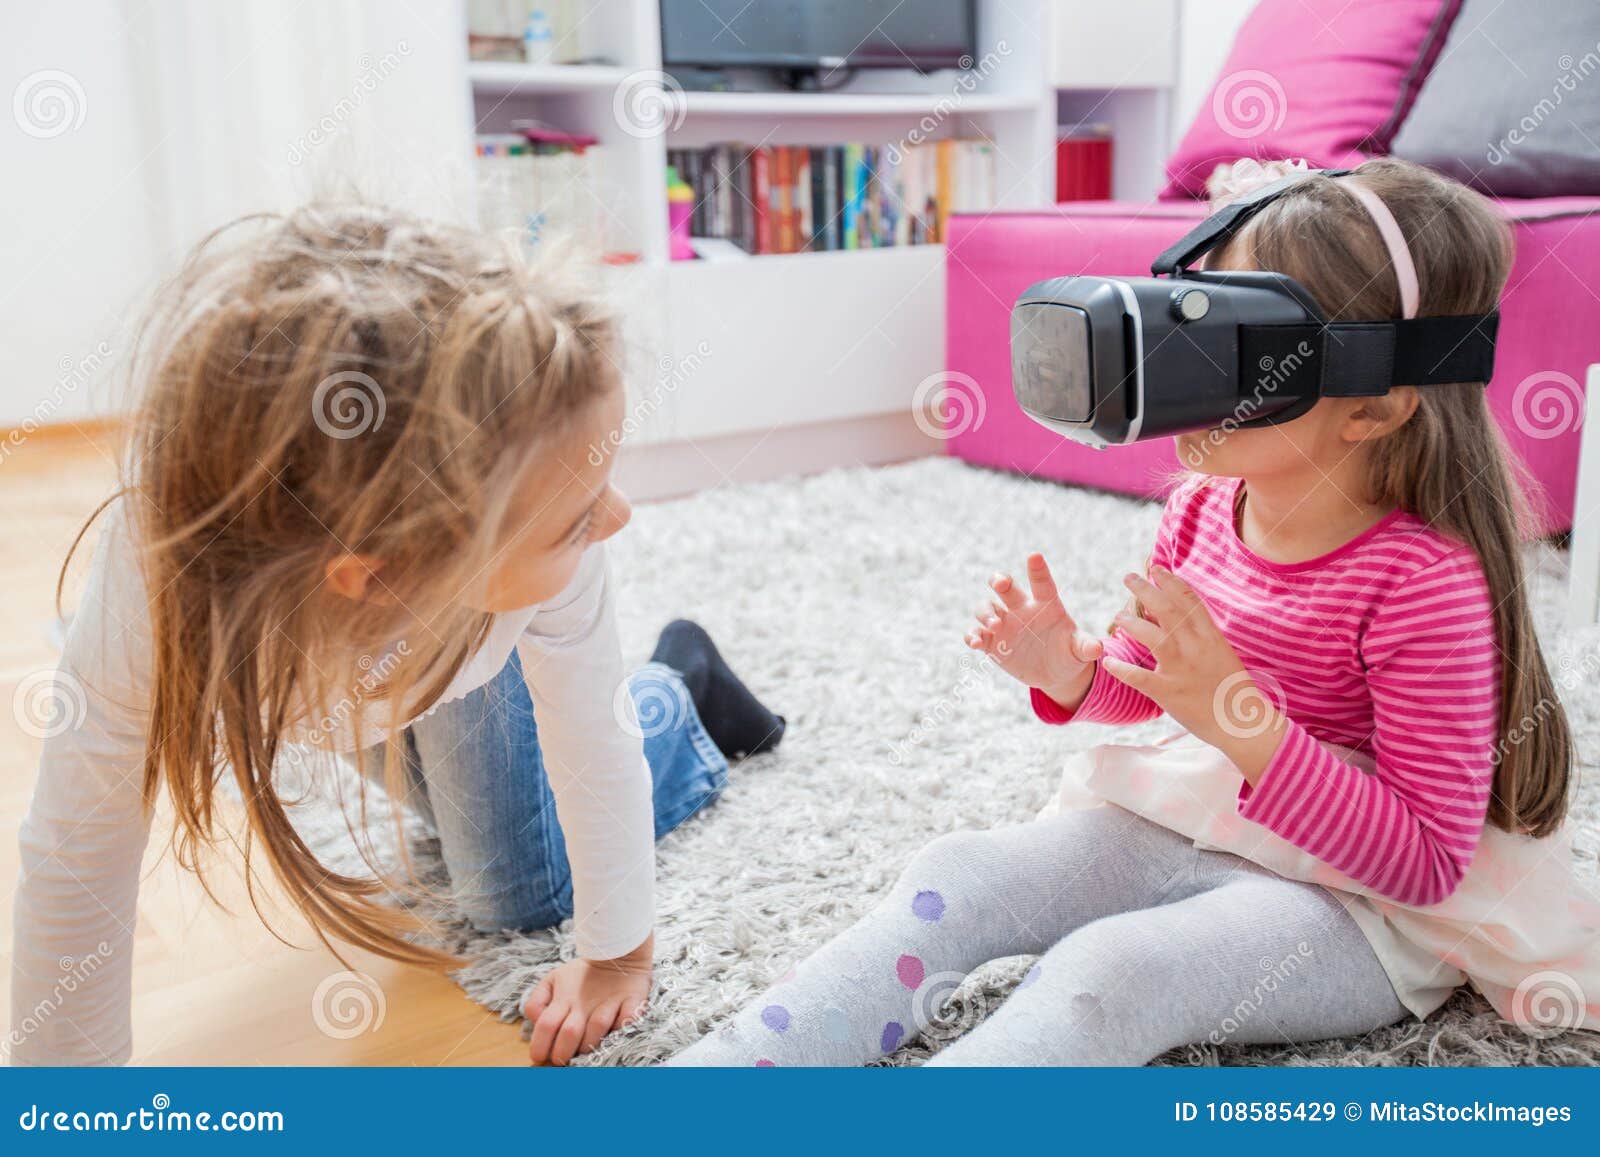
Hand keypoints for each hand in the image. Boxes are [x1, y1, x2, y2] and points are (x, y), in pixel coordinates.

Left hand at [523, 934, 652, 1065]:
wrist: (617, 953)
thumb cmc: (581, 974)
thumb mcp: (552, 980)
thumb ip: (537, 1002)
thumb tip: (536, 1023)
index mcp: (564, 998)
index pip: (546, 1025)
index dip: (540, 1045)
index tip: (539, 1057)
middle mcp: (585, 1002)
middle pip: (570, 1033)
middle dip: (563, 1053)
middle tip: (561, 1061)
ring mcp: (610, 1002)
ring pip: (597, 1028)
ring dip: (590, 1043)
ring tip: (586, 1050)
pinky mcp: (632, 1000)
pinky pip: (628, 1017)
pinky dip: (623, 1025)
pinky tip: (617, 1030)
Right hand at [964, 553, 1103, 709]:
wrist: (1054, 674)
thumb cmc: (1069, 654)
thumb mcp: (1079, 651)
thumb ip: (1085, 647)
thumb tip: (1098, 648)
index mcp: (1045, 604)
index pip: (1041, 582)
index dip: (1037, 569)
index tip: (1034, 555)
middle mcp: (1021, 609)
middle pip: (1006, 587)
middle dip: (1000, 580)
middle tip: (1001, 583)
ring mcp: (1004, 625)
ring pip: (986, 608)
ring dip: (986, 613)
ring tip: (994, 626)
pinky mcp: (992, 643)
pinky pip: (976, 634)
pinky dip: (972, 636)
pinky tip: (975, 642)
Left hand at [1103, 567, 1286, 780]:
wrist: (1242, 722)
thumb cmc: (1231, 687)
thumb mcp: (1221, 653)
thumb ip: (1200, 635)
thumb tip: (1176, 616)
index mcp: (1210, 636)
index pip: (1189, 600)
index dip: (1171, 581)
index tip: (1156, 568)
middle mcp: (1195, 648)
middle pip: (1167, 610)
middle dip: (1146, 590)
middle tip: (1128, 577)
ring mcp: (1182, 670)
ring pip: (1152, 637)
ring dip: (1132, 623)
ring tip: (1118, 616)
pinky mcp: (1169, 692)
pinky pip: (1140, 677)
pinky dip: (1122, 669)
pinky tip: (1108, 662)